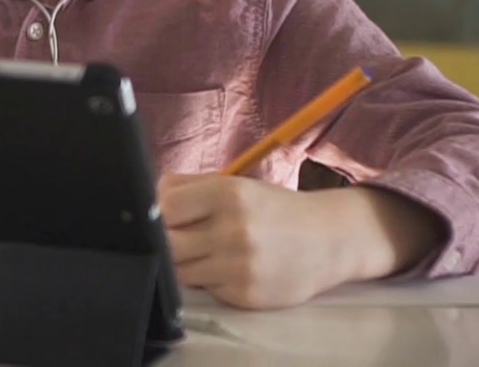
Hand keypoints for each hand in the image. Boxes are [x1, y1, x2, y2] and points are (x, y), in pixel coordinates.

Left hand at [158, 174, 440, 309]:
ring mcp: (240, 266)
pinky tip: (230, 268)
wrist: (330, 240)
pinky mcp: (246, 295)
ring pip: (182, 271)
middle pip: (168, 244)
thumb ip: (188, 186)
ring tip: (209, 251)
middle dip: (169, 242)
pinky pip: (207, 289)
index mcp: (227, 194)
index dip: (160, 213)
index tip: (167, 216)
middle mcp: (233, 230)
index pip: (165, 207)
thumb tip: (149, 197)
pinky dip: (211, 280)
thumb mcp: (235, 184)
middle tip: (183, 237)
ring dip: (188, 263)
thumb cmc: (273, 209)